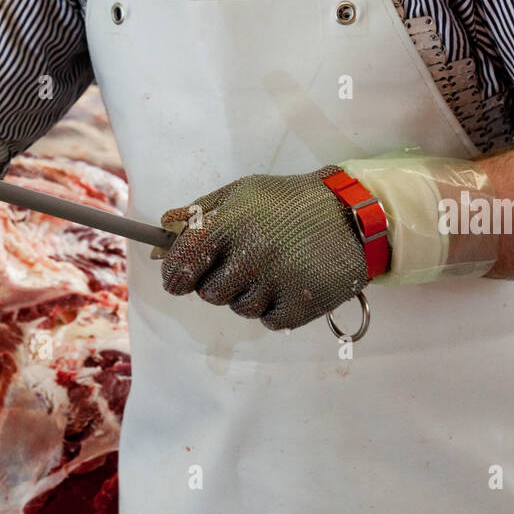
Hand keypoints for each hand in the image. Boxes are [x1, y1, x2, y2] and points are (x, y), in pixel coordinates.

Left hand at [159, 166, 368, 330]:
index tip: (175, 279)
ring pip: (238, 308)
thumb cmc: (289, 202)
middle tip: (241, 262)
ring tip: (272, 267)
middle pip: (208, 292)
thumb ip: (200, 212)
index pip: (184, 260)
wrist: (352, 216)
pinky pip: (267, 321)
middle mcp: (252, 254)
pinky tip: (290, 281)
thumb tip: (161, 232)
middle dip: (217, 281)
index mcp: (232, 222)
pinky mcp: (298, 307)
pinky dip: (274, 306)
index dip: (174, 273)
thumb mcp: (242, 193)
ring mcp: (276, 283)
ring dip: (248, 294)